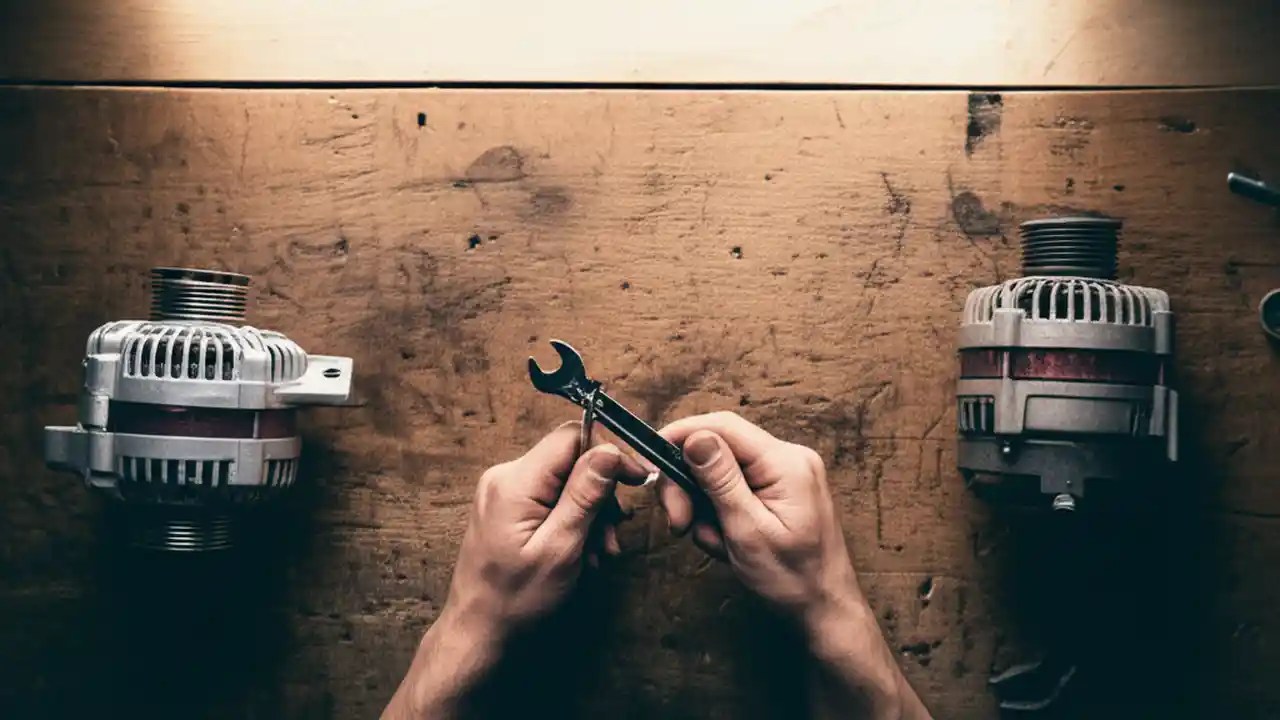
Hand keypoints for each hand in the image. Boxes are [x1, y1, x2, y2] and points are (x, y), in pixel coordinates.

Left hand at [385, 422, 648, 718]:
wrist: (479, 631)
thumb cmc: (515, 599)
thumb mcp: (561, 548)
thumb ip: (585, 495)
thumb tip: (610, 450)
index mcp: (515, 482)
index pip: (571, 436)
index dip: (610, 452)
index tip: (636, 479)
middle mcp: (505, 477)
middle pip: (571, 460)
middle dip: (601, 496)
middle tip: (612, 537)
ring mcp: (505, 492)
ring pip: (566, 481)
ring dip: (591, 514)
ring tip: (597, 554)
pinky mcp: (509, 507)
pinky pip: (551, 498)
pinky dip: (573, 521)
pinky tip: (581, 553)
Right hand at [656, 411, 856, 620]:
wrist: (826, 611)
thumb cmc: (794, 580)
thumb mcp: (747, 531)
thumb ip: (720, 481)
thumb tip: (695, 436)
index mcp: (787, 464)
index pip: (723, 426)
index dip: (681, 435)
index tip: (650, 457)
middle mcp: (789, 459)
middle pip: (718, 449)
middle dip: (690, 485)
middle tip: (679, 524)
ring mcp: (786, 475)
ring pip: (721, 473)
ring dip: (705, 509)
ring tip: (719, 544)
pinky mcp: (780, 491)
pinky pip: (735, 490)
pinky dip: (721, 516)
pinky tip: (730, 544)